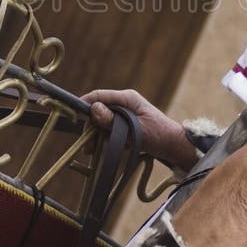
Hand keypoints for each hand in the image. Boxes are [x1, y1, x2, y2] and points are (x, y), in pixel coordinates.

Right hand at [83, 89, 198, 172]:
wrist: (175, 146)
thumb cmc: (159, 136)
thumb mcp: (135, 130)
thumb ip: (114, 121)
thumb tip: (94, 109)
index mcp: (128, 98)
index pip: (100, 96)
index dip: (85, 104)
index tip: (72, 115)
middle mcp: (125, 103)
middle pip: (99, 110)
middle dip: (90, 126)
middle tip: (85, 144)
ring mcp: (126, 113)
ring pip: (103, 121)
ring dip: (96, 135)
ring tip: (91, 150)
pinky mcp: (127, 124)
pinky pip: (110, 129)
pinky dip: (105, 139)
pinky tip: (102, 150)